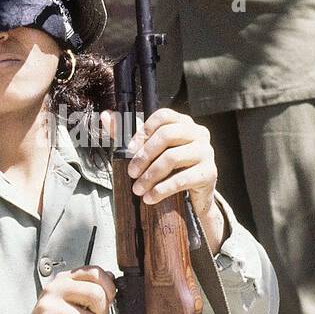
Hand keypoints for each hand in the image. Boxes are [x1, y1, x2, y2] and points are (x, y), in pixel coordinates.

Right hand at [0, 266, 116, 313]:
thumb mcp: (69, 300)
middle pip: (96, 294)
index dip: (108, 288)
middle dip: (102, 313)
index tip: (107, 300)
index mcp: (62, 280)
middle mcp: (54, 290)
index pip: (95, 272)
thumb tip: (110, 277)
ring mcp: (49, 309)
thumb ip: (88, 288)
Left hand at [103, 107, 226, 251]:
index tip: (129, 150)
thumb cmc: (170, 169)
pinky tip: (151, 198)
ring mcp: (206, 152)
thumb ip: (127, 134)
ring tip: (137, 189)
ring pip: (172, 158)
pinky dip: (162, 190)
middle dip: (144, 156)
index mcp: (184, 123)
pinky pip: (182, 179)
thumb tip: (105, 115)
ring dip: (150, 176)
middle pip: (167, 135)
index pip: (163, 116)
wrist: (194, 196)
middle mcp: (198, 133)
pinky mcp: (209, 173)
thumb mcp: (150, 150)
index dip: (144, 131)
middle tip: (131, 173)